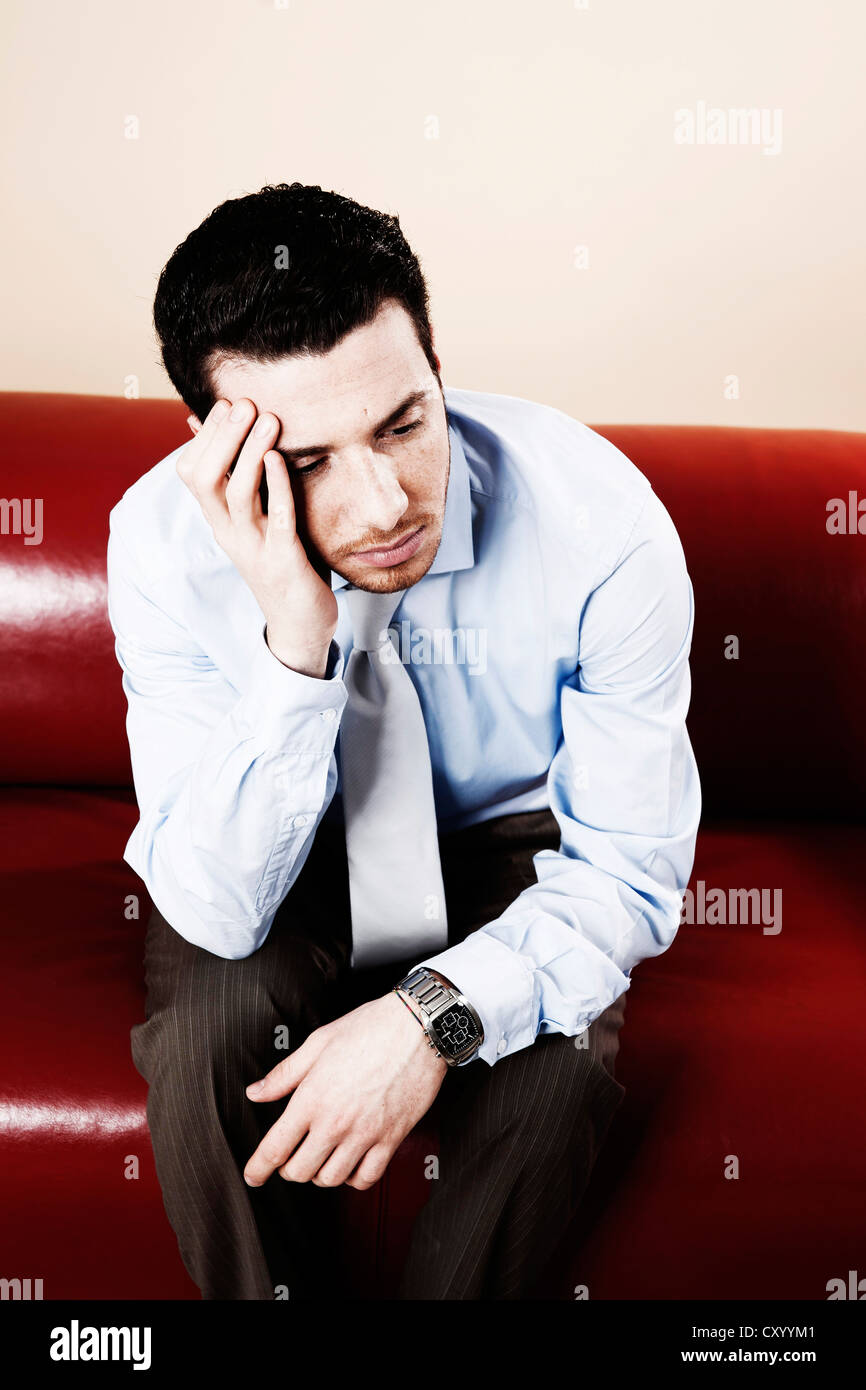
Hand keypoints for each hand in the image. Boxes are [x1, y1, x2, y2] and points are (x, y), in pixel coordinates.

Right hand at [178, 398, 337, 676]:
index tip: (225, 402)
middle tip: (244, 403)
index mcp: (219, 521)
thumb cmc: (281, 563)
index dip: (205, 436)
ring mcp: (253, 547)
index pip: (191, 472)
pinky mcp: (283, 561)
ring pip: (236, 494)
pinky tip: (281, 459)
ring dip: (250, 453)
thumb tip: (215, 439)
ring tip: (268, 420)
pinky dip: (276, 485)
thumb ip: (239, 482)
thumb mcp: (255, 520)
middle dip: (222, 438)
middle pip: (204, 479)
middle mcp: (228, 532)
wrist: (300, 625)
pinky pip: (276, 518)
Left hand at [243, 994, 447, 1190]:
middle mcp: (336, 1122)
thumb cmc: (368, 1028)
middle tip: (290, 1158)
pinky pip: (367, 1178)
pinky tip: (350, 1162)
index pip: (275, 1148)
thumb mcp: (318, 1043)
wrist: (418, 1027)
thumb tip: (256, 1093)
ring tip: (321, 1157)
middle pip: (300, 1171)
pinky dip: (353, 1178)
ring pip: (331, 1179)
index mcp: (312, 1098)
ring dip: (320, 1173)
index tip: (253, 1176)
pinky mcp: (391, 1138)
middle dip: (288, 1169)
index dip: (258, 1169)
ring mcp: (365, 1134)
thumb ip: (284, 1074)